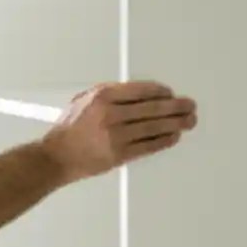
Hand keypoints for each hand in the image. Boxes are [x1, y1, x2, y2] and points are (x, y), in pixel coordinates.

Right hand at [42, 81, 197, 184]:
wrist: (56, 156)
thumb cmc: (69, 128)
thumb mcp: (84, 100)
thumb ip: (111, 93)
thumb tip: (143, 92)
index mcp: (102, 96)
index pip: (141, 90)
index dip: (161, 91)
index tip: (171, 93)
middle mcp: (110, 114)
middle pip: (153, 108)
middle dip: (176, 106)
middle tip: (190, 106)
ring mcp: (116, 136)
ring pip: (154, 127)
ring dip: (176, 123)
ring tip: (189, 121)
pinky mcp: (119, 155)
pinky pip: (148, 146)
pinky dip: (164, 141)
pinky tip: (173, 136)